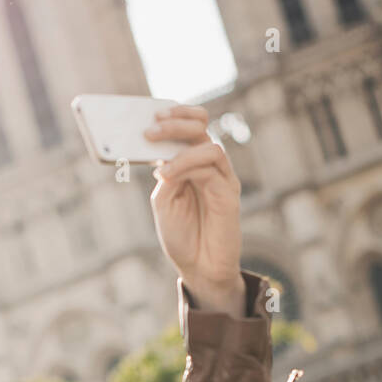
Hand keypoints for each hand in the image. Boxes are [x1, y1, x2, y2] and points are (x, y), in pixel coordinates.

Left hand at [147, 104, 243, 300]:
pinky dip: (187, 164)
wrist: (199, 268)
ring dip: (181, 146)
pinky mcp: (229, 192)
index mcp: (189, 165)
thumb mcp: (163, 203)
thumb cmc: (181, 237)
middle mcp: (206, 166)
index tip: (152, 113)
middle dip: (177, 121)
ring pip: (208, 144)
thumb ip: (166, 177)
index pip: (188, 129)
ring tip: (160, 162)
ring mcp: (220, 177)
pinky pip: (213, 165)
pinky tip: (168, 175)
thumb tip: (164, 154)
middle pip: (200, 127)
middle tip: (152, 126)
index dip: (174, 116)